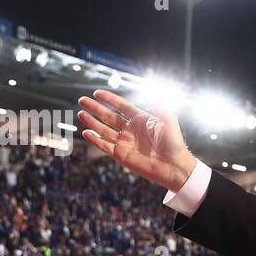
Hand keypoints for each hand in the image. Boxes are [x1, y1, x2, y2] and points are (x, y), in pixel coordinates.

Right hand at [76, 90, 197, 193]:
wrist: (174, 166)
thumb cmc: (174, 143)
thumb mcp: (168, 120)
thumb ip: (158, 104)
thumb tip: (150, 89)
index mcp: (141, 120)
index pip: (121, 106)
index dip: (109, 99)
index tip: (97, 92)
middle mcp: (131, 130)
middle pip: (109, 116)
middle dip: (95, 108)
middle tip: (82, 100)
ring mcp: (125, 143)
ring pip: (104, 130)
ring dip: (92, 122)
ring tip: (81, 113)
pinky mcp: (121, 156)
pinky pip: (105, 146)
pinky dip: (95, 139)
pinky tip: (86, 132)